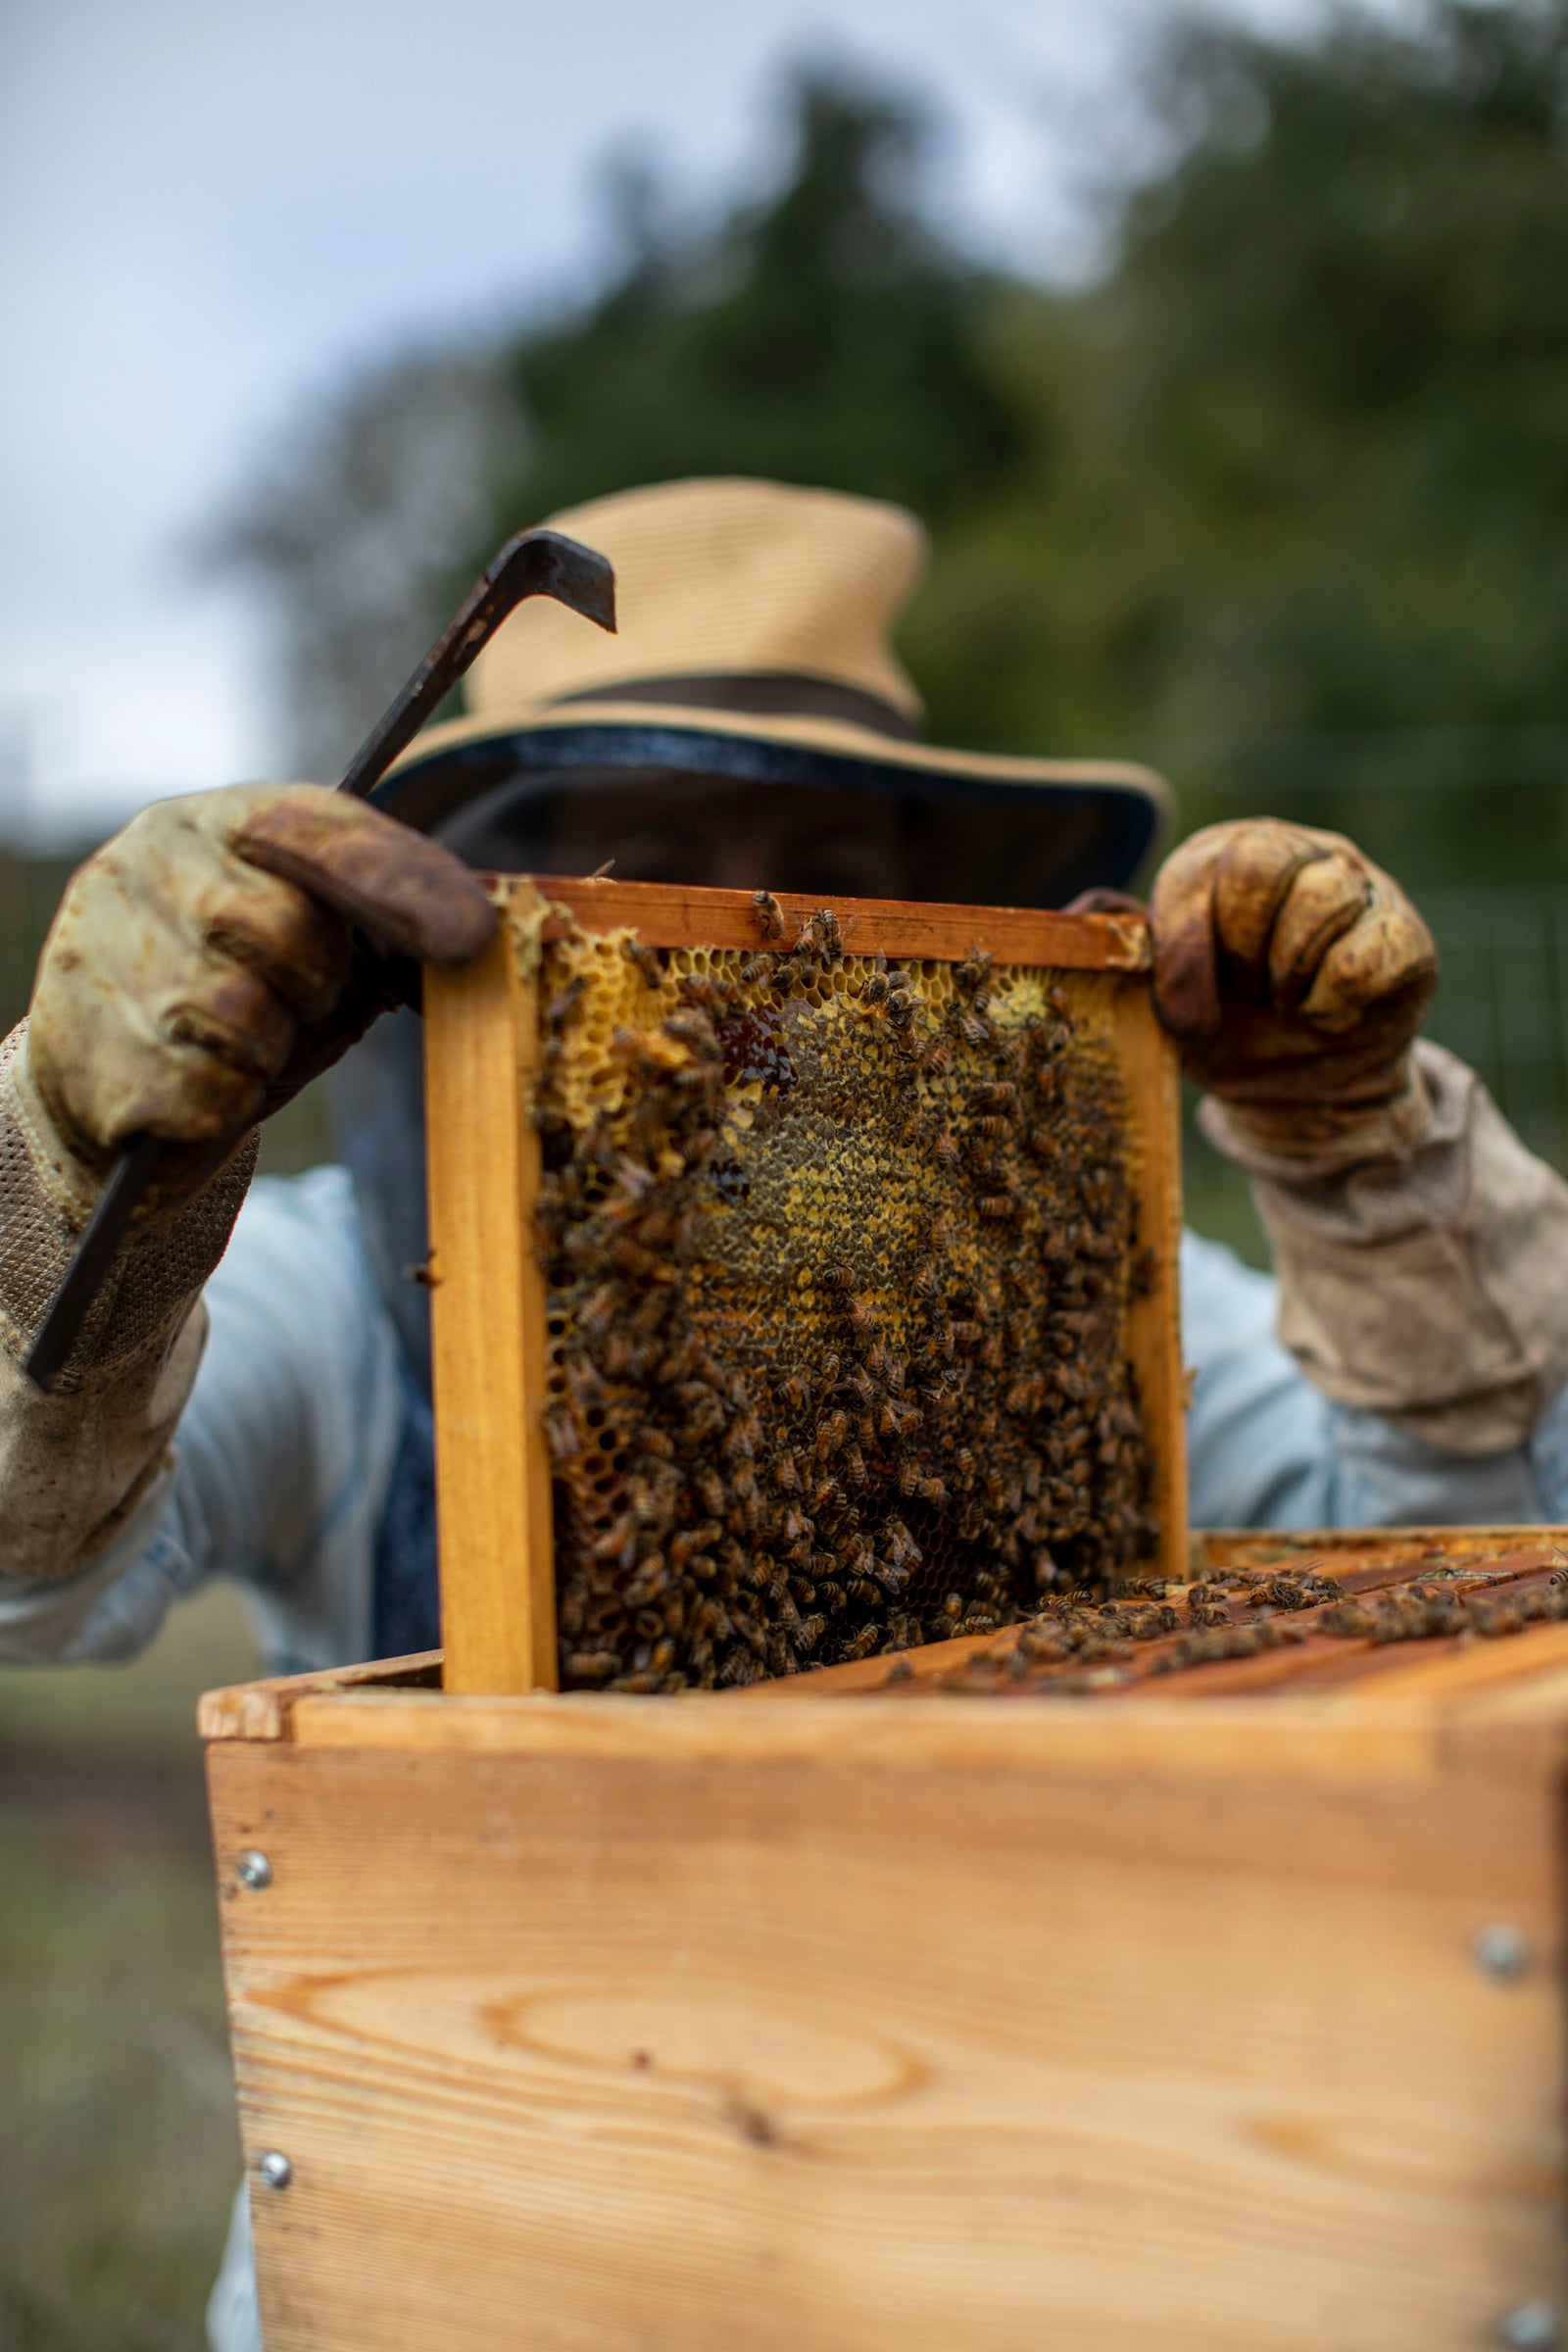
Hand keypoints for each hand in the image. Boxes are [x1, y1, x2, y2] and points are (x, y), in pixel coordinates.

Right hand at [27, 784, 495, 1192]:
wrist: (107, 1072)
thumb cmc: (242, 995)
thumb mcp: (314, 940)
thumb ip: (382, 919)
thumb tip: (478, 930)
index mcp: (217, 820)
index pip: (316, 827)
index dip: (399, 880)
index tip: (470, 935)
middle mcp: (146, 863)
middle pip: (282, 927)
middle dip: (312, 982)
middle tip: (297, 999)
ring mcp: (103, 949)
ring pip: (239, 1018)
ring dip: (265, 1051)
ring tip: (238, 1043)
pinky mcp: (83, 1047)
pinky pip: (203, 1093)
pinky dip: (221, 1106)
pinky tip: (193, 1084)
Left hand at [1149, 818, 1437, 1154]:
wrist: (1299, 1095)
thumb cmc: (1226, 1033)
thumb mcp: (1163, 1000)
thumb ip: (1123, 953)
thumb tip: (1086, 910)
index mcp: (1223, 856)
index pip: (1201, 868)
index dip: (1187, 943)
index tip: (1188, 1007)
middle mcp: (1293, 852)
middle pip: (1262, 867)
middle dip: (1242, 953)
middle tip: (1246, 996)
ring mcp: (1357, 884)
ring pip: (1323, 902)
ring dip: (1289, 979)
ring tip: (1285, 1004)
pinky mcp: (1405, 931)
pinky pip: (1369, 952)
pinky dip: (1337, 1001)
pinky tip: (1327, 1015)